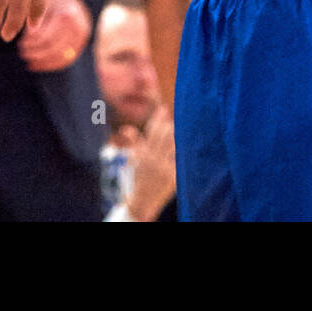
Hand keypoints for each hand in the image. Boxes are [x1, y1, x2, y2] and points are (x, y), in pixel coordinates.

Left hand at [18, 0, 92, 71]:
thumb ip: (37, 17)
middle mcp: (77, 27)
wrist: (73, 2)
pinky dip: (48, 65)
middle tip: (22, 51)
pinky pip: (64, 61)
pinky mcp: (80, 47)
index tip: (21, 43)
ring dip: (41, 60)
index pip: (48, 36)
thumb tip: (30, 35)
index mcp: (67, 14)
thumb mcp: (44, 2)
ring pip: (59, 57)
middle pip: (53, 48)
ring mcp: (81, 38)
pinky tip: (34, 65)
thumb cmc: (53, 2)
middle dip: (36, 52)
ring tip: (27, 58)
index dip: (32, 43)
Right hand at [125, 105, 176, 220]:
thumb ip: (133, 142)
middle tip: (173, 117)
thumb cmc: (137, 177)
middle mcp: (153, 159)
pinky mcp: (173, 177)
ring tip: (180, 128)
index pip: (152, 131)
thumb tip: (126, 129)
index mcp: (143, 153)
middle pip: (165, 136)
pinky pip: (179, 160)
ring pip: (174, 146)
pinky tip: (185, 145)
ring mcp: (164, 168)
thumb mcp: (134, 159)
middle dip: (169, 125)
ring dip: (177, 136)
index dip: (158, 119)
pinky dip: (181, 152)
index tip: (163, 109)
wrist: (141, 202)